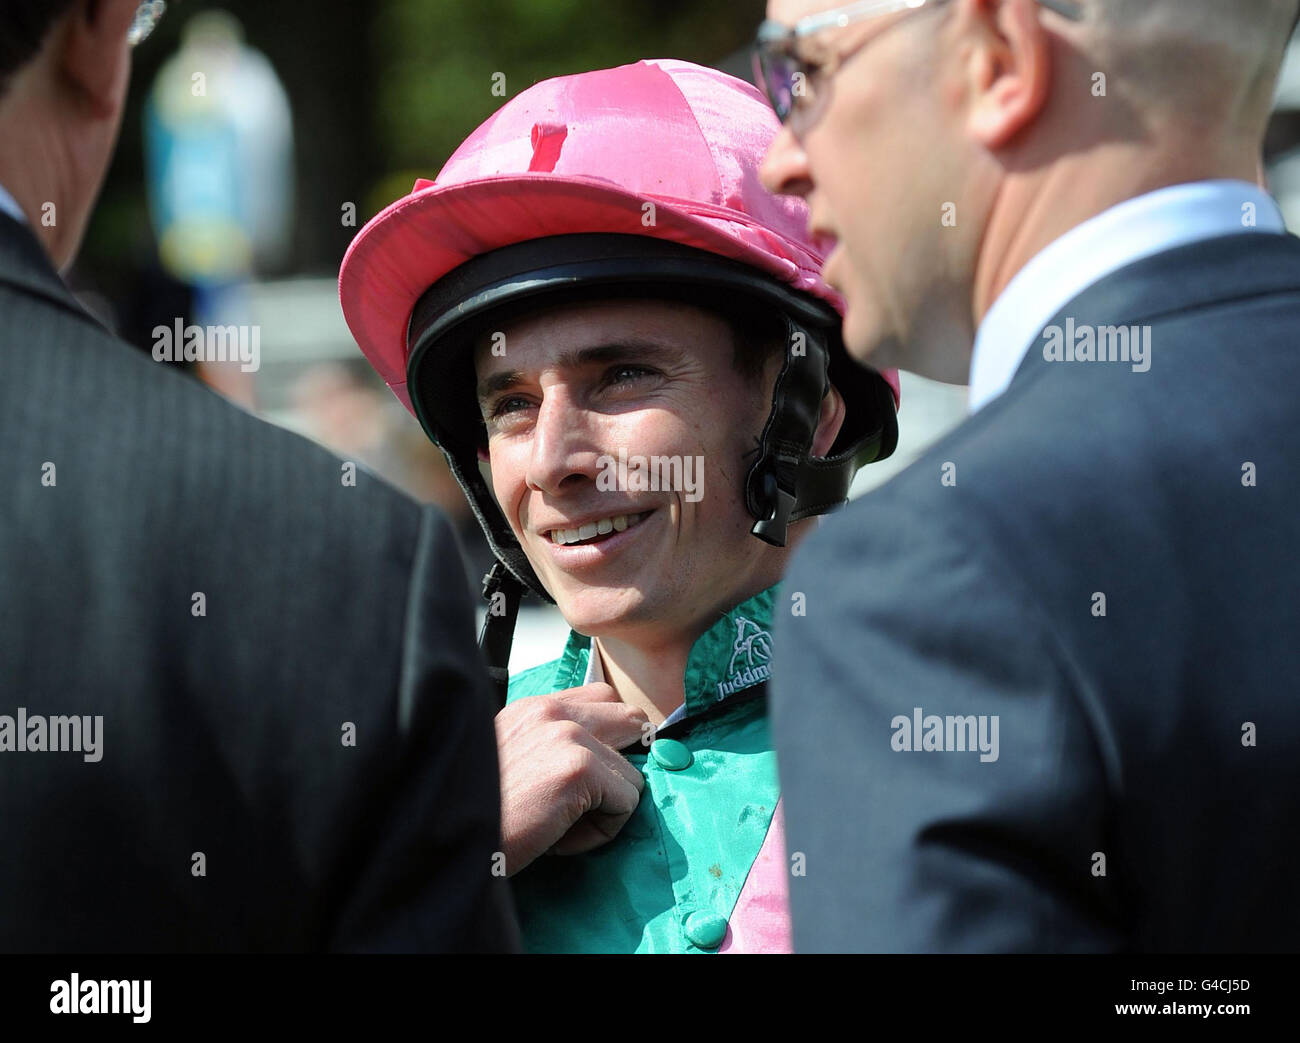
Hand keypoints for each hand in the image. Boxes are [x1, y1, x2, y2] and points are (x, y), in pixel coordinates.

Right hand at [495, 683, 648, 875]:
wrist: (443, 841)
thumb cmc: (478, 816)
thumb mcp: (510, 762)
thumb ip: (549, 746)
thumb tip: (601, 760)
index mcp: (532, 707)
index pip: (603, 699)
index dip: (608, 741)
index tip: (584, 779)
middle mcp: (551, 710)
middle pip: (632, 721)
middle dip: (620, 765)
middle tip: (582, 803)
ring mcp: (567, 735)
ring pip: (632, 773)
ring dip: (605, 807)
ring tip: (558, 826)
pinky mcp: (579, 769)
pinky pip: (628, 801)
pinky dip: (602, 831)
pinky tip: (559, 839)